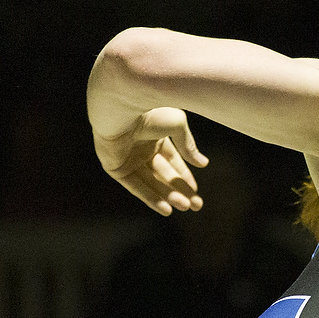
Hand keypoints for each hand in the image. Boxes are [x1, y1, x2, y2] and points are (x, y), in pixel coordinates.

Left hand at [94, 107, 208, 214]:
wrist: (122, 108)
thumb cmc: (151, 111)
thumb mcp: (178, 125)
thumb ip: (188, 146)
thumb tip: (202, 164)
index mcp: (156, 136)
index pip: (173, 161)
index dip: (185, 177)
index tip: (196, 192)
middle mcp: (142, 148)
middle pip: (164, 175)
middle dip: (180, 190)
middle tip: (196, 206)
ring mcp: (128, 159)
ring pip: (151, 182)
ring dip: (168, 196)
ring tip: (185, 207)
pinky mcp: (115, 167)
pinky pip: (134, 186)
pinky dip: (150, 198)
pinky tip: (166, 209)